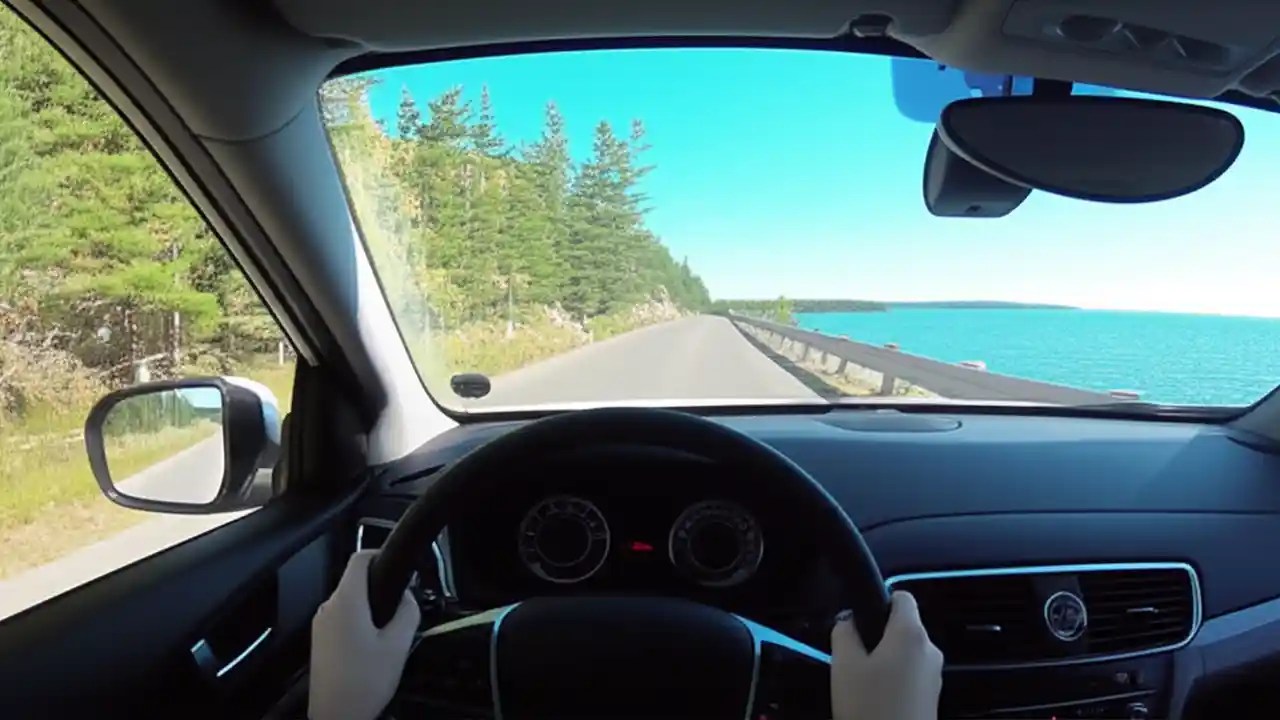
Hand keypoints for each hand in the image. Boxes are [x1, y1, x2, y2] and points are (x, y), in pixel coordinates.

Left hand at [309, 550, 419, 719]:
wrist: (335, 717)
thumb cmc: (364, 682)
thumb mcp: (398, 645)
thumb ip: (408, 611)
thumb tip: (407, 596)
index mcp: (346, 601)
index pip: (359, 558)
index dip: (379, 553)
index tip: (397, 563)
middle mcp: (328, 608)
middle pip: (355, 582)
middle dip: (379, 588)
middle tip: (401, 609)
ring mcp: (320, 625)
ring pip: (350, 603)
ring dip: (369, 610)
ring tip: (388, 635)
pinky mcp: (320, 642)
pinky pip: (342, 620)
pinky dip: (359, 625)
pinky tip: (372, 649)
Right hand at [831, 591, 943, 719]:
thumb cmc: (869, 706)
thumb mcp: (844, 665)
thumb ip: (844, 632)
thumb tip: (848, 620)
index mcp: (910, 633)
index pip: (902, 597)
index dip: (880, 601)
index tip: (860, 621)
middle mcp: (929, 649)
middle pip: (904, 626)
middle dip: (879, 636)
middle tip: (853, 657)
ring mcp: (934, 675)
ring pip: (906, 652)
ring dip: (886, 660)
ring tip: (862, 682)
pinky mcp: (932, 697)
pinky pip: (911, 674)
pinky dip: (894, 679)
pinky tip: (876, 699)